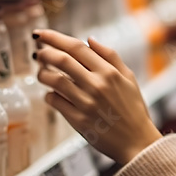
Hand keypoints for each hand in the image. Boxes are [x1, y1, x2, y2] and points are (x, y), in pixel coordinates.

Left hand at [33, 29, 161, 164]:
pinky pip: (55, 102)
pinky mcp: (78, 120)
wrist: (137, 141)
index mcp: (109, 72)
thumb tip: (90, 39)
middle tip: (37, 52)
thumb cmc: (133, 109)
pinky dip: (49, 95)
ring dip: (42, 74)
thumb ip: (110, 56)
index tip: (40, 34)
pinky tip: (51, 94)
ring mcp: (86, 103)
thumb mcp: (129, 78)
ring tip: (41, 73)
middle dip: (44, 53)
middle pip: (62, 60)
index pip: (76, 47)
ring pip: (54, 80)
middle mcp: (97, 85)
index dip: (55, 38)